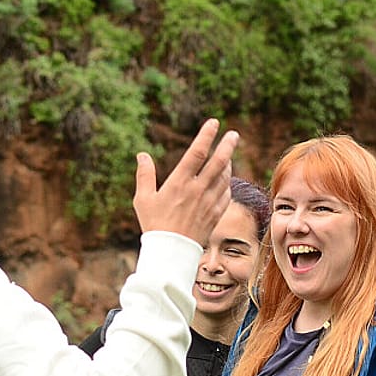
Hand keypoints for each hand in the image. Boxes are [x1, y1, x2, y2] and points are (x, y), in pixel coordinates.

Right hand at [133, 118, 236, 244]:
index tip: (213, 123)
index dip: (206, 136)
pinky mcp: (215, 214)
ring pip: (224, 178)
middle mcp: (197, 190)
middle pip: (218, 162)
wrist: (171, 252)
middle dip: (227, 146)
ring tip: (227, 156)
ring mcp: (209, 202)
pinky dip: (227, 185)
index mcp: (179, 182)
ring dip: (228, 164)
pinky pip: (226, 195)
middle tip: (234, 134)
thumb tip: (141, 155)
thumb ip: (144, 175)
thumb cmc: (153, 224)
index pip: (196, 153)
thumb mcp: (143, 199)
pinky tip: (225, 181)